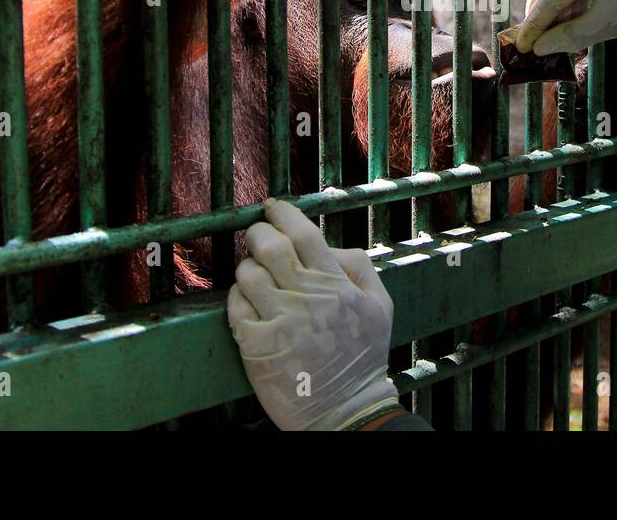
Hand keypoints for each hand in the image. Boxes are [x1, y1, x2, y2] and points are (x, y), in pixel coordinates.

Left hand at [227, 199, 399, 430]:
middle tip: (258, 235)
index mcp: (336, 284)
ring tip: (256, 274)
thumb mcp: (380, 305)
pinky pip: (235, 306)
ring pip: (248, 273)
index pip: (304, 234)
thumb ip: (359, 266)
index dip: (284, 213)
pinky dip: (237, 297)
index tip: (273, 207)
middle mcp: (307, 297)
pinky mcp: (256, 344)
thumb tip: (330, 244)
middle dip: (258, 233)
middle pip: (270, 245)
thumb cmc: (362, 356)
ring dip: (247, 267)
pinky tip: (248, 302)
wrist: (345, 410)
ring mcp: (280, 320)